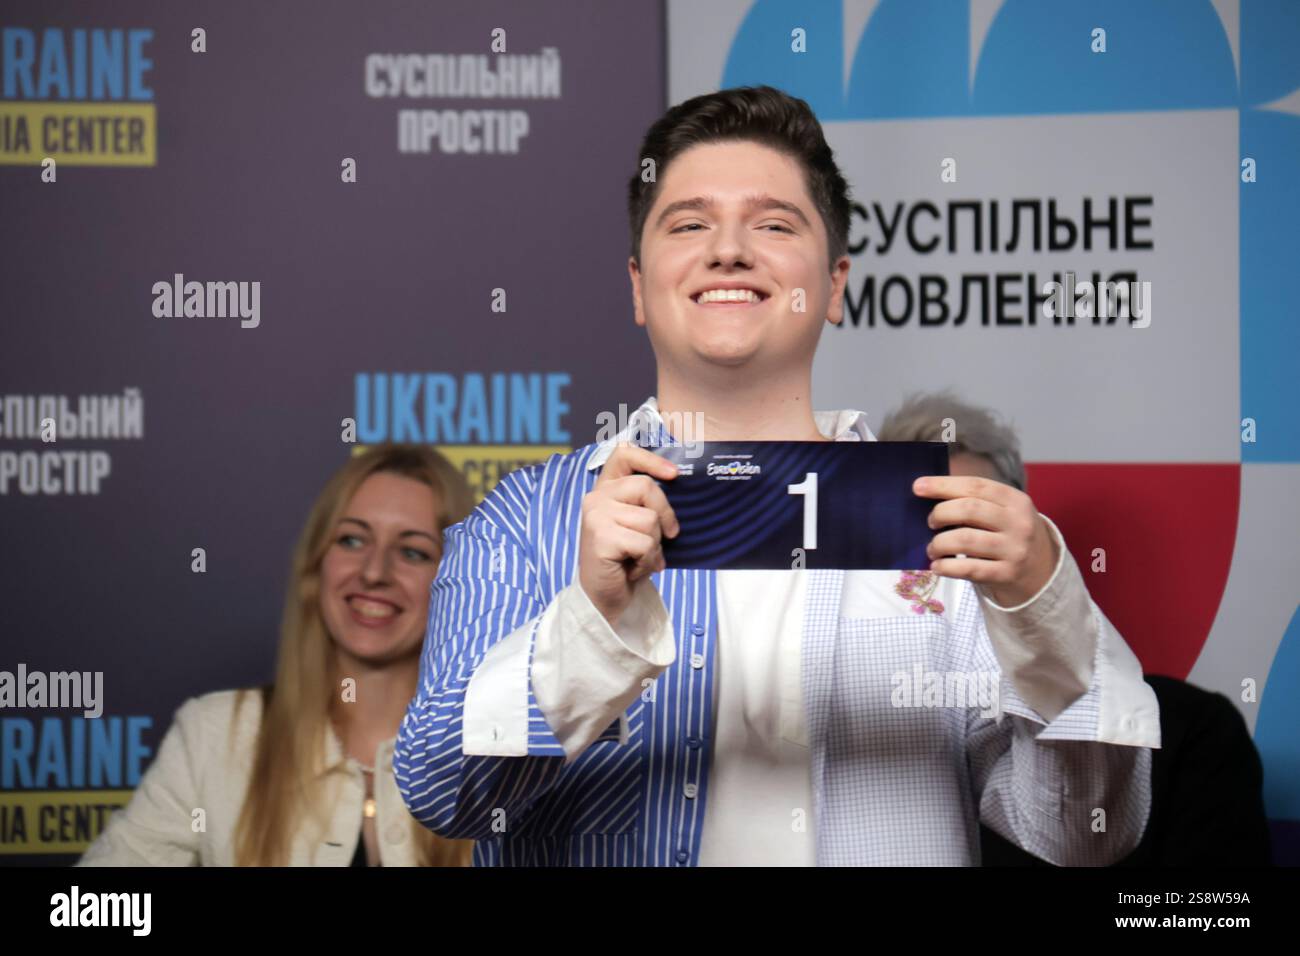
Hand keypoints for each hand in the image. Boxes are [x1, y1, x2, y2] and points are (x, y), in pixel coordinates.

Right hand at [578, 445, 679, 627]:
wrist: (603, 597)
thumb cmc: (625, 560)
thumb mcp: (636, 524)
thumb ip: (646, 503)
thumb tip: (676, 485)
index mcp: (605, 489)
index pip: (624, 454)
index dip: (651, 459)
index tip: (673, 475)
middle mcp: (596, 498)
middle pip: (647, 487)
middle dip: (665, 515)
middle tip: (666, 537)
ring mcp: (595, 516)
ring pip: (649, 519)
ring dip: (654, 546)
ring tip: (639, 557)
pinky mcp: (601, 537)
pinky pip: (644, 543)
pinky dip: (648, 561)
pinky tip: (633, 568)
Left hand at [911, 475, 1057, 606]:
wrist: (1040, 569)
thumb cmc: (1008, 532)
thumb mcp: (1003, 510)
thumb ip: (974, 501)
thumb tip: (927, 493)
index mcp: (1015, 500)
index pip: (975, 486)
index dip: (944, 485)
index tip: (918, 487)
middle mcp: (1018, 523)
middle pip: (969, 509)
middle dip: (940, 513)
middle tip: (931, 522)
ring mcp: (1014, 550)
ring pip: (965, 540)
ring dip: (939, 543)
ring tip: (932, 548)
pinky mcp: (1006, 574)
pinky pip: (968, 569)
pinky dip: (946, 567)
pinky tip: (937, 566)